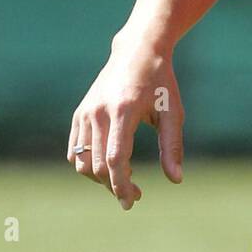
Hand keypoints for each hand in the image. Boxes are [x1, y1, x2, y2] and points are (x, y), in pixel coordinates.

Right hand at [67, 35, 184, 210]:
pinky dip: (88, 164)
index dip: (122, 185)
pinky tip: (110, 166)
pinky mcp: (79, 113)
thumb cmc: (161, 82)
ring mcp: (85, 112)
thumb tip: (176, 180)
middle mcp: (98, 112)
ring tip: (124, 180)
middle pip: (97, 165)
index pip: (115, 159)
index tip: (132, 201)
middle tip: (136, 195)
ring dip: (99, 179)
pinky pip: (75, 150)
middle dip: (114, 186)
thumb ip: (172, 146)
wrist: (138, 51)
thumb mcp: (172, 112)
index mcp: (123, 110)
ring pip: (81, 161)